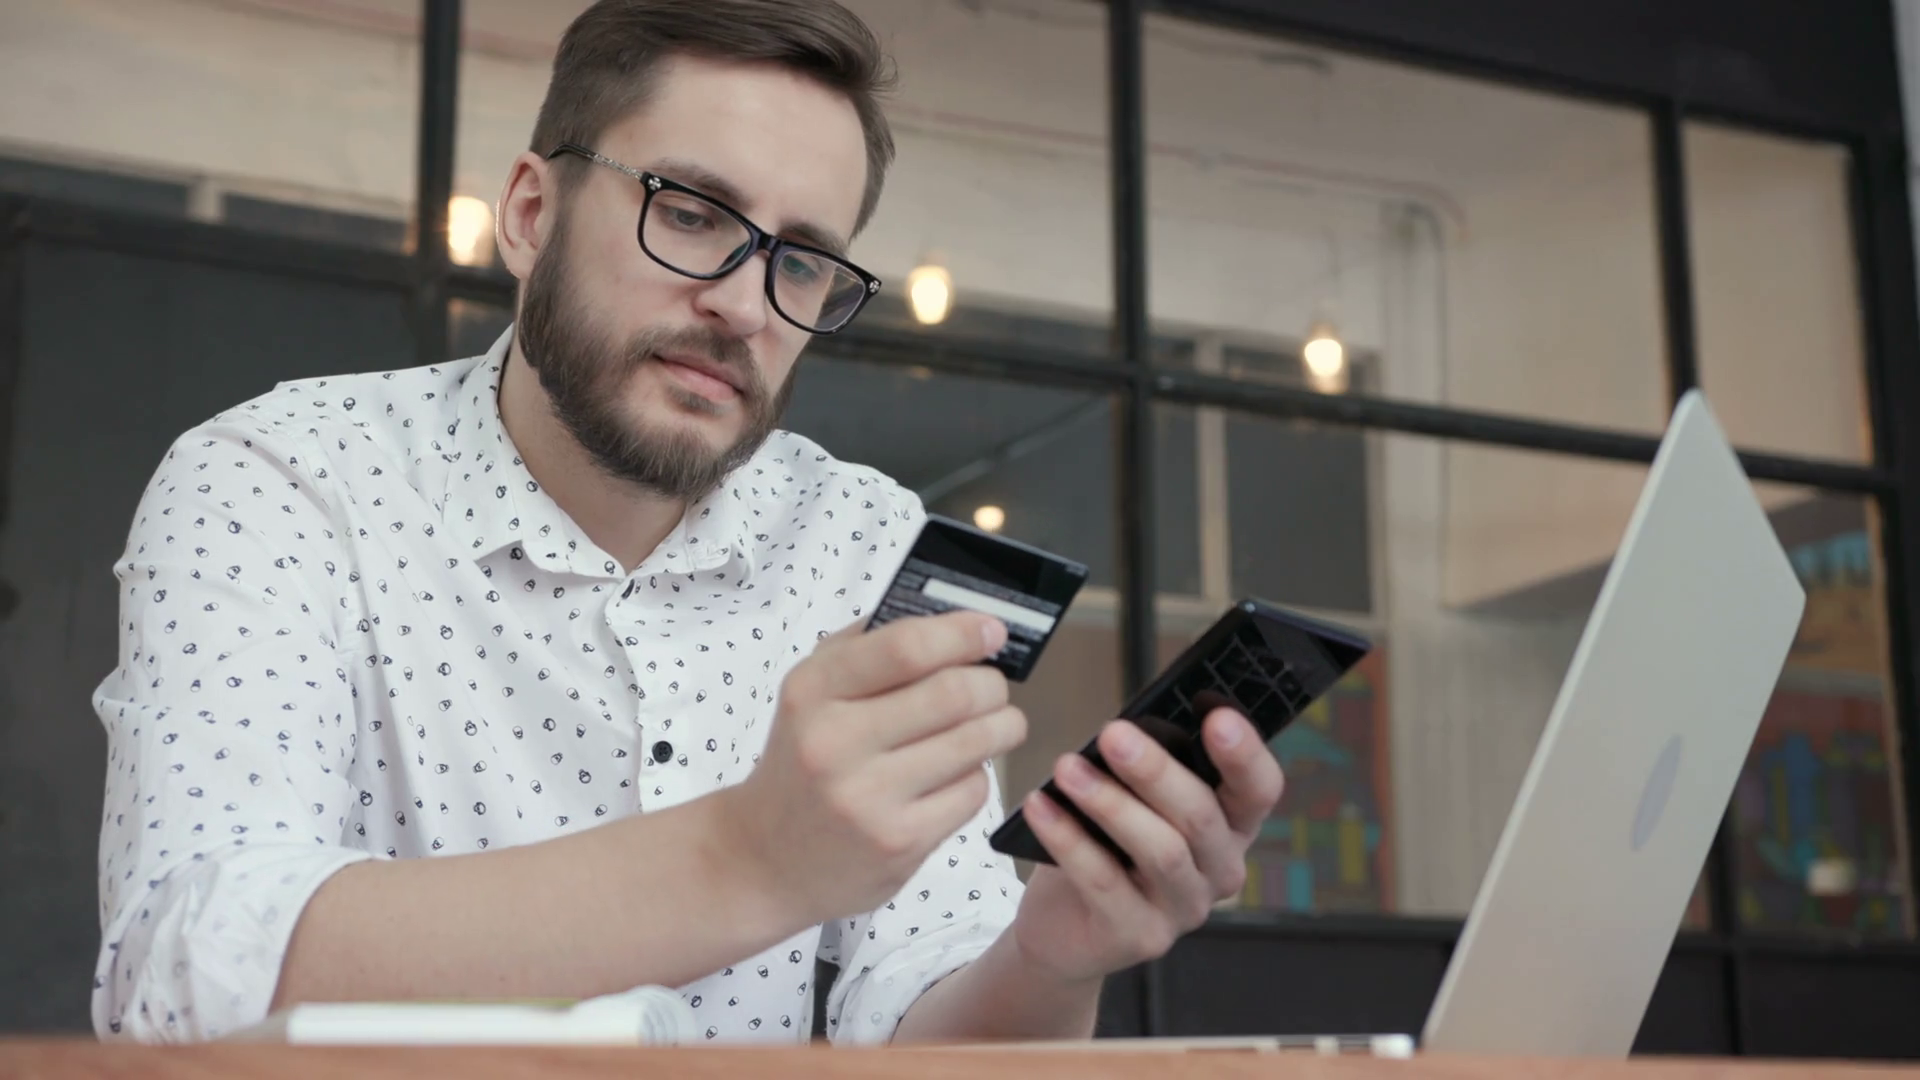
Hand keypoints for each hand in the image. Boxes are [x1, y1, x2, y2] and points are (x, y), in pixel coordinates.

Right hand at [716, 611, 1027, 926]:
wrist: (764, 859)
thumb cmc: (803, 762)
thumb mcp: (812, 693)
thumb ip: (869, 647)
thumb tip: (950, 617)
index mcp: (813, 691)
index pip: (905, 648)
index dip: (961, 633)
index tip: (991, 630)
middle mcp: (835, 742)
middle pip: (953, 694)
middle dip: (992, 685)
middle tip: (993, 688)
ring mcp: (868, 797)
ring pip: (974, 743)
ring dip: (1002, 726)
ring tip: (997, 724)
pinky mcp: (900, 842)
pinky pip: (972, 792)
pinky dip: (978, 776)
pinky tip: (957, 774)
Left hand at [1007, 709, 1282, 983]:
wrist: (1065, 927)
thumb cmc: (1106, 846)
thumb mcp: (1133, 801)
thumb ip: (1144, 771)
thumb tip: (1126, 730)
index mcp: (1231, 826)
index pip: (1259, 789)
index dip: (1245, 754)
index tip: (1217, 716)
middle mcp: (1221, 870)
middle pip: (1201, 816)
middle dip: (1155, 771)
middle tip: (1113, 733)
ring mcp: (1185, 909)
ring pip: (1161, 850)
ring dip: (1110, 803)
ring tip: (1066, 768)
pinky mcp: (1141, 937)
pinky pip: (1105, 881)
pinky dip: (1068, 838)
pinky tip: (1039, 806)